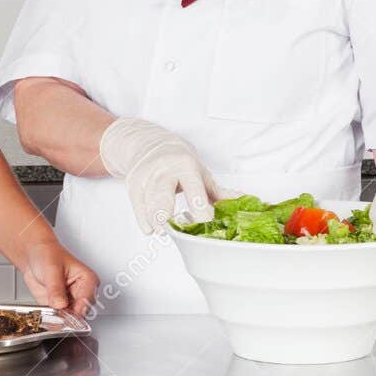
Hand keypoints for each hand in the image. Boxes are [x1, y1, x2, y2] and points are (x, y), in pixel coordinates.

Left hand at [20, 239, 97, 316]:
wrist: (34, 255)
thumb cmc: (48, 254)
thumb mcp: (52, 269)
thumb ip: (56, 288)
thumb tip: (60, 304)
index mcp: (88, 280)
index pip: (87, 301)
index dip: (76, 310)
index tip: (63, 312)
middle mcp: (82, 292)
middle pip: (80, 313)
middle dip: (67, 317)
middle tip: (55, 312)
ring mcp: (71, 301)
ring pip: (70, 319)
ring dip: (59, 320)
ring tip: (49, 313)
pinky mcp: (59, 307)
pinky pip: (58, 319)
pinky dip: (53, 320)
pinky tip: (46, 316)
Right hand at [99, 116, 219, 233]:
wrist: (151, 144)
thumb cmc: (179, 162)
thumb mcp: (201, 173)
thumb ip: (219, 192)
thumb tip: (242, 202)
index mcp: (185, 165)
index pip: (193, 190)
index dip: (199, 210)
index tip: (205, 225)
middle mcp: (164, 170)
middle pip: (162, 194)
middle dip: (164, 213)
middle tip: (170, 230)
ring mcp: (146, 177)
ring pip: (147, 202)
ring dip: (155, 220)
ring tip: (162, 231)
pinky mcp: (134, 184)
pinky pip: (137, 206)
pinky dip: (144, 219)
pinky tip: (150, 228)